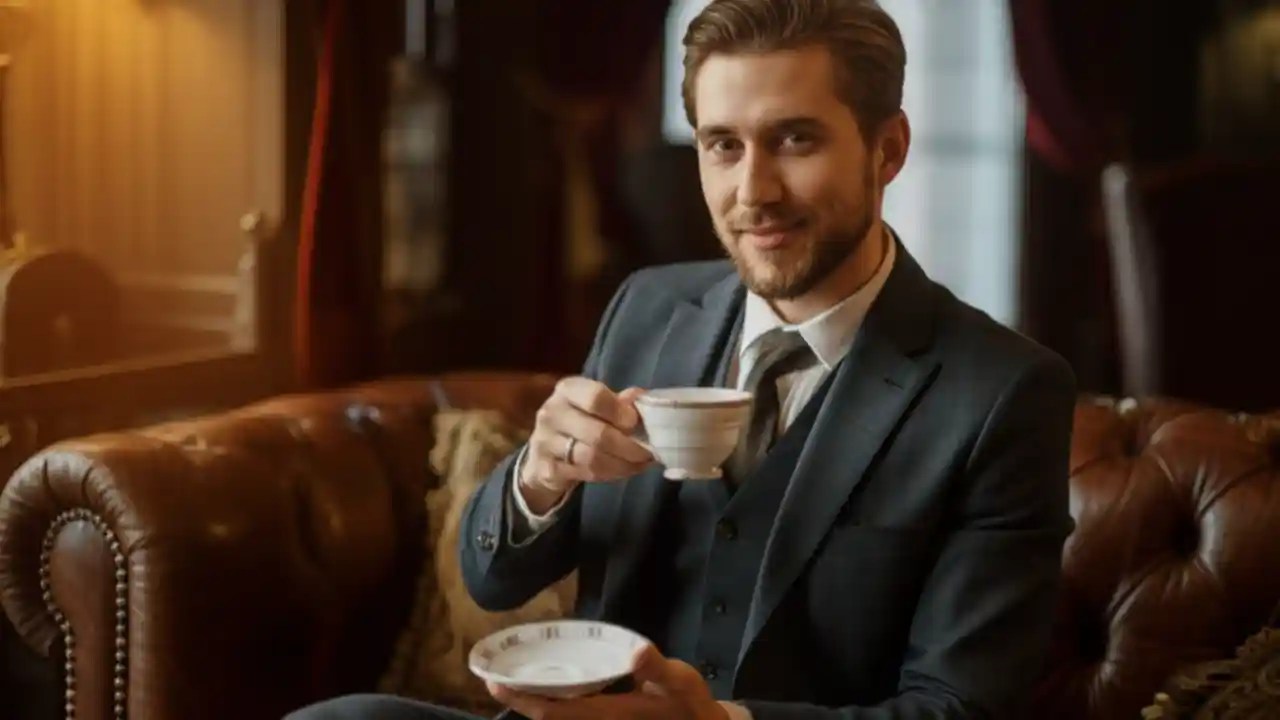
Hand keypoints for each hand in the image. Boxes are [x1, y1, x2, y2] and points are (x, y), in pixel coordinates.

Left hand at [487, 643, 729, 719]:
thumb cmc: (688, 704)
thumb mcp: (680, 681)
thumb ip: (656, 667)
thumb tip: (636, 651)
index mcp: (608, 715)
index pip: (553, 712)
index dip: (523, 700)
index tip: (495, 684)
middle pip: (547, 718)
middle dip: (518, 700)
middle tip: (491, 679)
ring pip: (556, 718)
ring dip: (531, 701)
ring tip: (509, 680)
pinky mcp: (604, 719)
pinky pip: (568, 713)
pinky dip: (550, 701)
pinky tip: (545, 685)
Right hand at [517, 377, 652, 513]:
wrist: (545, 452)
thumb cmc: (580, 420)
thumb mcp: (597, 404)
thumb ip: (620, 401)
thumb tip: (640, 398)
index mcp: (567, 389)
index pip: (595, 397)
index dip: (619, 411)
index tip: (635, 422)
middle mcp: (552, 413)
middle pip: (597, 434)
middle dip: (629, 446)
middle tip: (648, 451)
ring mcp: (546, 443)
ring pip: (592, 459)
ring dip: (623, 464)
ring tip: (641, 463)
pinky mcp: (547, 469)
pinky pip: (586, 474)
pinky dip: (612, 474)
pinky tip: (625, 470)